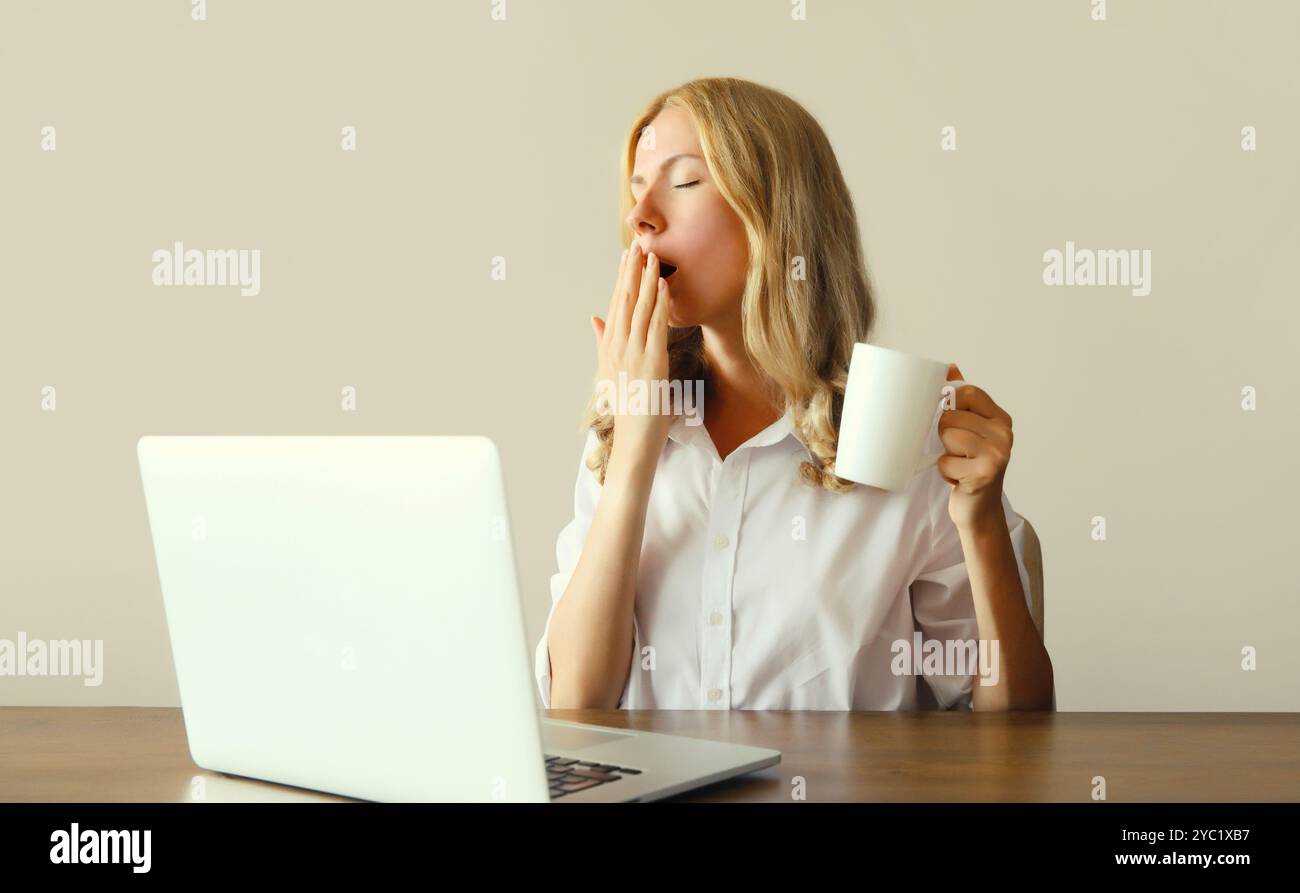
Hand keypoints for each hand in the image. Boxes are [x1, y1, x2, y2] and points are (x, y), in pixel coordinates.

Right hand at [590, 243, 675, 453]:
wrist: (633, 436)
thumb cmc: (627, 406)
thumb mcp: (609, 371)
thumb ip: (602, 342)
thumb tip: (595, 318)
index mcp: (609, 347)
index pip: (615, 305)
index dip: (621, 278)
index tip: (625, 256)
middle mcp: (618, 346)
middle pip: (624, 300)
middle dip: (631, 271)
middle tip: (637, 244)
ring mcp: (633, 353)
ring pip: (639, 308)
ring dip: (647, 280)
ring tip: (652, 256)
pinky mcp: (651, 361)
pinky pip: (656, 325)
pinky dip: (660, 303)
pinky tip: (663, 285)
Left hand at [936, 363, 1014, 530]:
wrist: (979, 509)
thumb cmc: (969, 466)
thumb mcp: (969, 430)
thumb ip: (961, 400)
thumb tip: (950, 367)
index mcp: (1000, 418)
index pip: (967, 392)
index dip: (948, 403)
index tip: (949, 419)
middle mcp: (1004, 434)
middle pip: (951, 415)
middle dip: (944, 434)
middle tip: (958, 451)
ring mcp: (997, 454)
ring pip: (948, 436)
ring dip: (945, 453)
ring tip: (959, 463)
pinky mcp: (983, 474)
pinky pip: (945, 462)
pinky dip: (945, 472)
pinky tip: (959, 478)